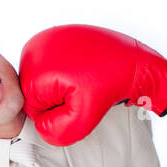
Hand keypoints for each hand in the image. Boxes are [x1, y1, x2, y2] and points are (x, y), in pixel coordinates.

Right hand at [19, 24, 166, 146]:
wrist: (135, 60)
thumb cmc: (113, 81)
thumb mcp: (85, 116)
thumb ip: (59, 130)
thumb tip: (42, 129)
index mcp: (34, 64)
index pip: (31, 107)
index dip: (57, 111)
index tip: (77, 99)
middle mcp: (34, 45)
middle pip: (36, 92)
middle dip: (59, 98)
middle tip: (83, 90)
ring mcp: (45, 38)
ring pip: (45, 82)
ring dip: (64, 87)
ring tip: (85, 79)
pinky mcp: (56, 36)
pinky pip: (53, 67)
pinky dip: (68, 73)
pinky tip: (85, 70)